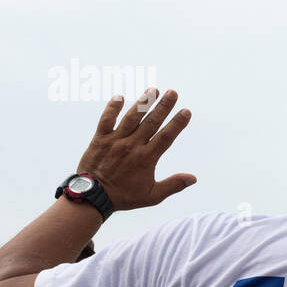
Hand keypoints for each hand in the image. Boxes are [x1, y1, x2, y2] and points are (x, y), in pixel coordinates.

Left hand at [76, 88, 195, 211]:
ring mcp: (115, 141)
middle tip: (173, 92)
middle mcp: (132, 146)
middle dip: (163, 106)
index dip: (177, 123)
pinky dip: (112, 108)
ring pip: (131, 118)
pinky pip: (106, 120)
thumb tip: (193, 178)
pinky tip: (119, 97)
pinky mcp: (100, 139)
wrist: (93, 197)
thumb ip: (173, 185)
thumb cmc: (124, 197)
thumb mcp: (152, 196)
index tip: (186, 111)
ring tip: (153, 90)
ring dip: (143, 103)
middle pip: (151, 122)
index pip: (166, 137)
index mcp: (146, 158)